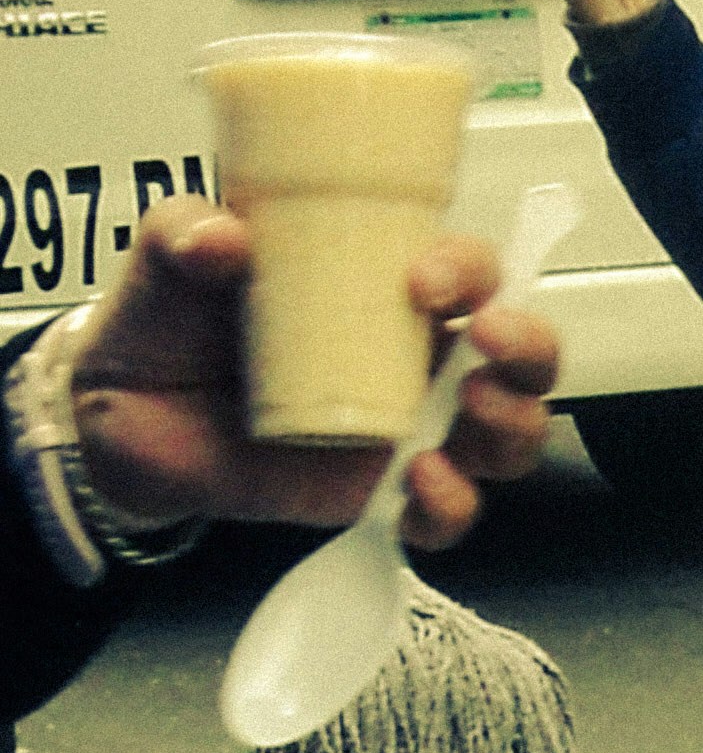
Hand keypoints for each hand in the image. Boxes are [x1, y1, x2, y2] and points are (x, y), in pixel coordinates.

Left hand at [69, 199, 557, 549]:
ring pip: (507, 437)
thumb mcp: (168, 259)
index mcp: (388, 290)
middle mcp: (416, 360)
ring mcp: (407, 433)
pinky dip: (451, 505)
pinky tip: (420, 485)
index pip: (470, 272)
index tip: (425, 280)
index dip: (471, 271)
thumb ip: (186, 236)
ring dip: (512, 426)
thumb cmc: (168, 326)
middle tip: (490, 341)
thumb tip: (219, 240)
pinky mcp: (381, 497)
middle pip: (520, 356)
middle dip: (528, 346)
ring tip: (467, 415)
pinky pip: (445, 516)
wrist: (124, 417)